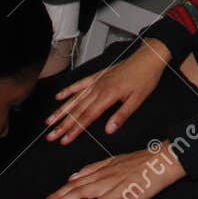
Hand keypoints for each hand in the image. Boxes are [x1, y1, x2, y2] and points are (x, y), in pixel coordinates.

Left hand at [40, 141, 184, 198]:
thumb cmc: (140, 161)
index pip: (75, 183)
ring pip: (94, 198)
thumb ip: (93, 169)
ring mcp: (119, 185)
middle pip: (78, 191)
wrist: (164, 158)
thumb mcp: (113, 160)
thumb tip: (74, 176)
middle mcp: (106, 177)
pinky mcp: (133, 192)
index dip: (58, 194)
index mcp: (102, 170)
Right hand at [46, 38, 170, 143]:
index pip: (87, 117)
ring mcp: (96, 81)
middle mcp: (99, 88)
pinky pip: (80, 84)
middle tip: (50, 135)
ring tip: (49, 121)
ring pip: (75, 98)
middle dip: (62, 124)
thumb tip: (108, 130)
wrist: (148, 58)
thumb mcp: (137, 100)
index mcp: (108, 96)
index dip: (75, 130)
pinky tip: (59, 97)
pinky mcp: (98, 76)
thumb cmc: (145, 78)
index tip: (64, 140)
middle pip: (77, 110)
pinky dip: (68, 90)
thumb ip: (121, 115)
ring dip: (61, 110)